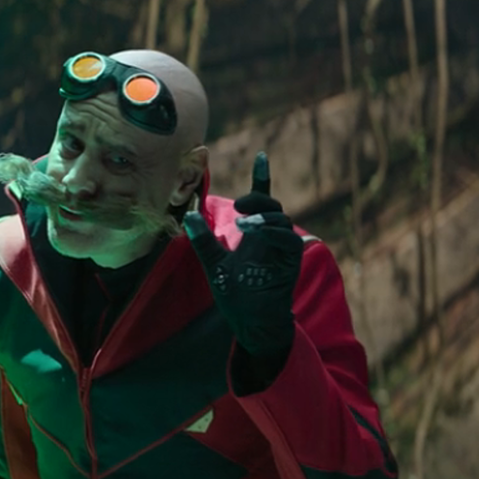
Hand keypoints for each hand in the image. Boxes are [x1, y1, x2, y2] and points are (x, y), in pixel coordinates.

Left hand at [184, 152, 301, 359]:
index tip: (261, 156)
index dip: (263, 178)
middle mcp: (272, 238)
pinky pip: (287, 240)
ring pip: (282, 219)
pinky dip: (272, 232)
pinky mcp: (290, 262)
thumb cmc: (236, 296)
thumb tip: (188, 215)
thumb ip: (203, 241)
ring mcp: (283, 249)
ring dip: (263, 217)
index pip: (261, 202)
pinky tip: (255, 231)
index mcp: (257, 234)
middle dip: (259, 197)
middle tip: (241, 205)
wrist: (250, 322)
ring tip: (243, 223)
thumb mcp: (214, 264)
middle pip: (273, 205)